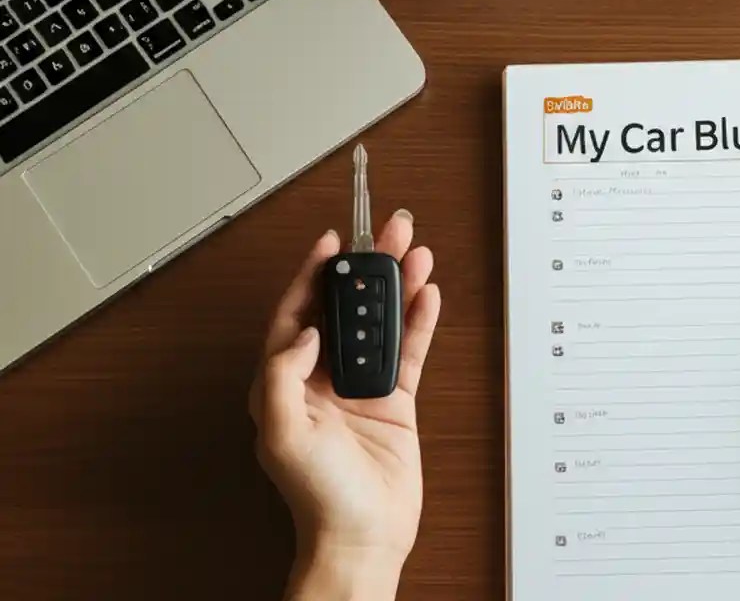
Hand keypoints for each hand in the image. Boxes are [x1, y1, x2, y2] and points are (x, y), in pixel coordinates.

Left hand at [249, 211, 441, 600]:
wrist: (363, 536)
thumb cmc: (317, 497)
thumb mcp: (281, 433)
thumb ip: (282, 374)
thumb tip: (305, 330)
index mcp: (285, 383)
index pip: (297, 314)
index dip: (312, 274)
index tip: (330, 242)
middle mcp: (321, 379)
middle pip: (346, 309)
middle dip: (365, 269)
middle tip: (386, 234)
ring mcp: (360, 387)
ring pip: (381, 323)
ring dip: (397, 287)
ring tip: (415, 254)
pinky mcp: (395, 401)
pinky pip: (409, 352)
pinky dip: (420, 322)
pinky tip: (428, 296)